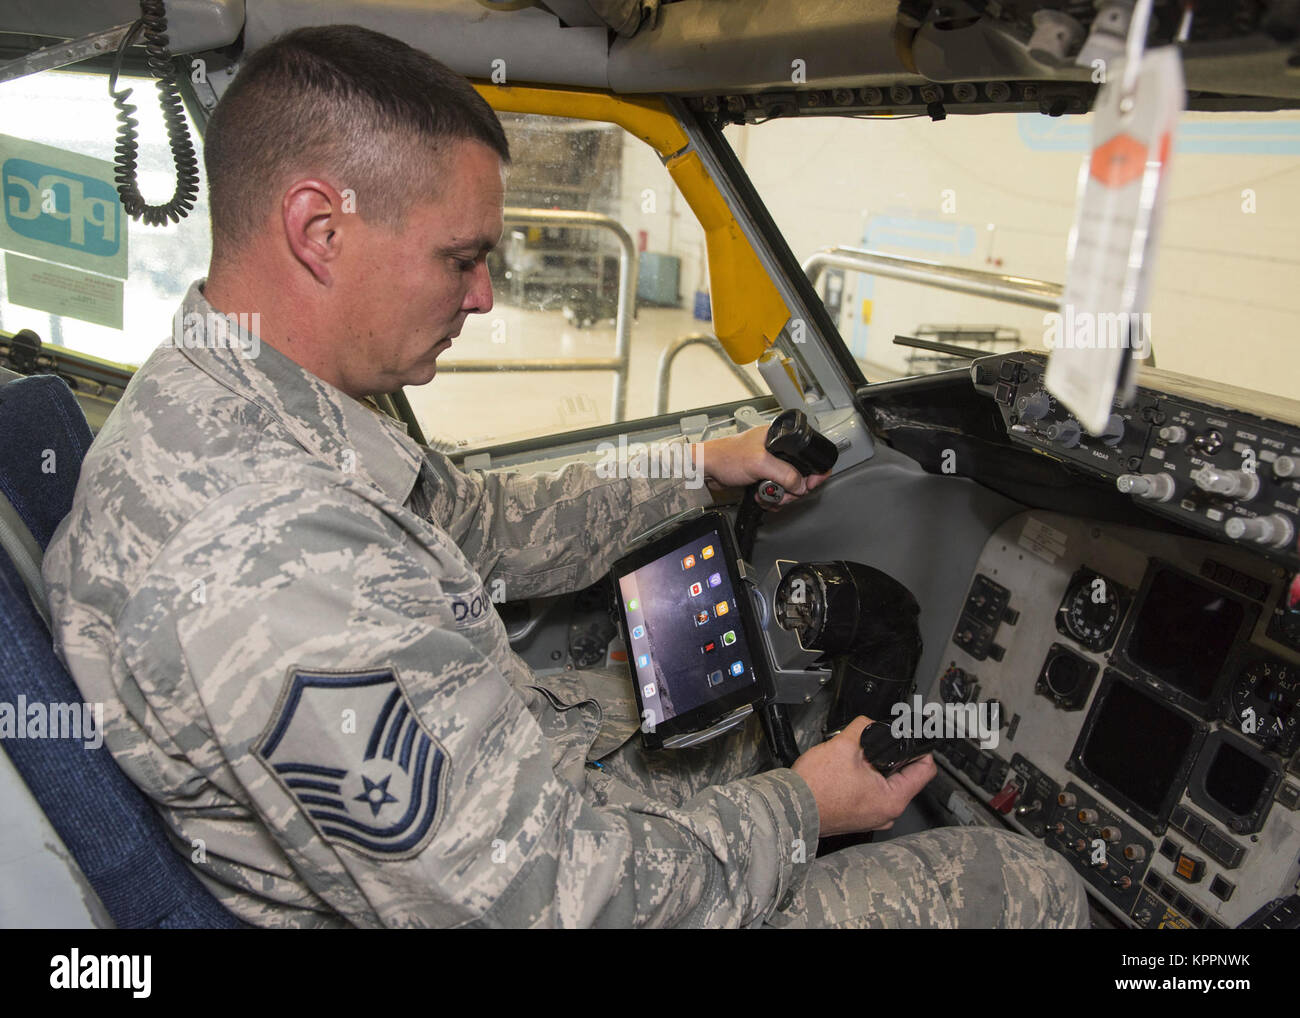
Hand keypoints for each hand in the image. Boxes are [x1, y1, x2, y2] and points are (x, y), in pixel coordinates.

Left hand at [690, 427, 829, 506]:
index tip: (811, 484)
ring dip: (780, 496)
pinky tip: (762, 499)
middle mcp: (776, 450)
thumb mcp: (760, 463)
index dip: (814, 471)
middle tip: (783, 495)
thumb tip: (801, 485)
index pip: (807, 454)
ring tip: (767, 496)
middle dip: (792, 490)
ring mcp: (769, 465)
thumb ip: (784, 474)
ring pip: (788, 486)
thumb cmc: (725, 457)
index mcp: (779, 438)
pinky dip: (771, 498)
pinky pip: (776, 491)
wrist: (705, 470)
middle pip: (800, 475)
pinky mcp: (762, 476)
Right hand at [790, 717, 936, 836]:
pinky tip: (849, 772)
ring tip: (857, 758)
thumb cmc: (815, 788)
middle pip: (905, 776)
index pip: (925, 770)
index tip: (913, 739)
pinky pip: (872, 794)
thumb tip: (870, 722)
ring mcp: (873, 818)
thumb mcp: (844, 746)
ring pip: (886, 784)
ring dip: (875, 768)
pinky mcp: (859, 817)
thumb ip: (864, 727)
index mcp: (892, 800)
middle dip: (890, 757)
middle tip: (875, 745)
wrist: (791, 807)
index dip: (920, 748)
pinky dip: (865, 780)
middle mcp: (887, 813)